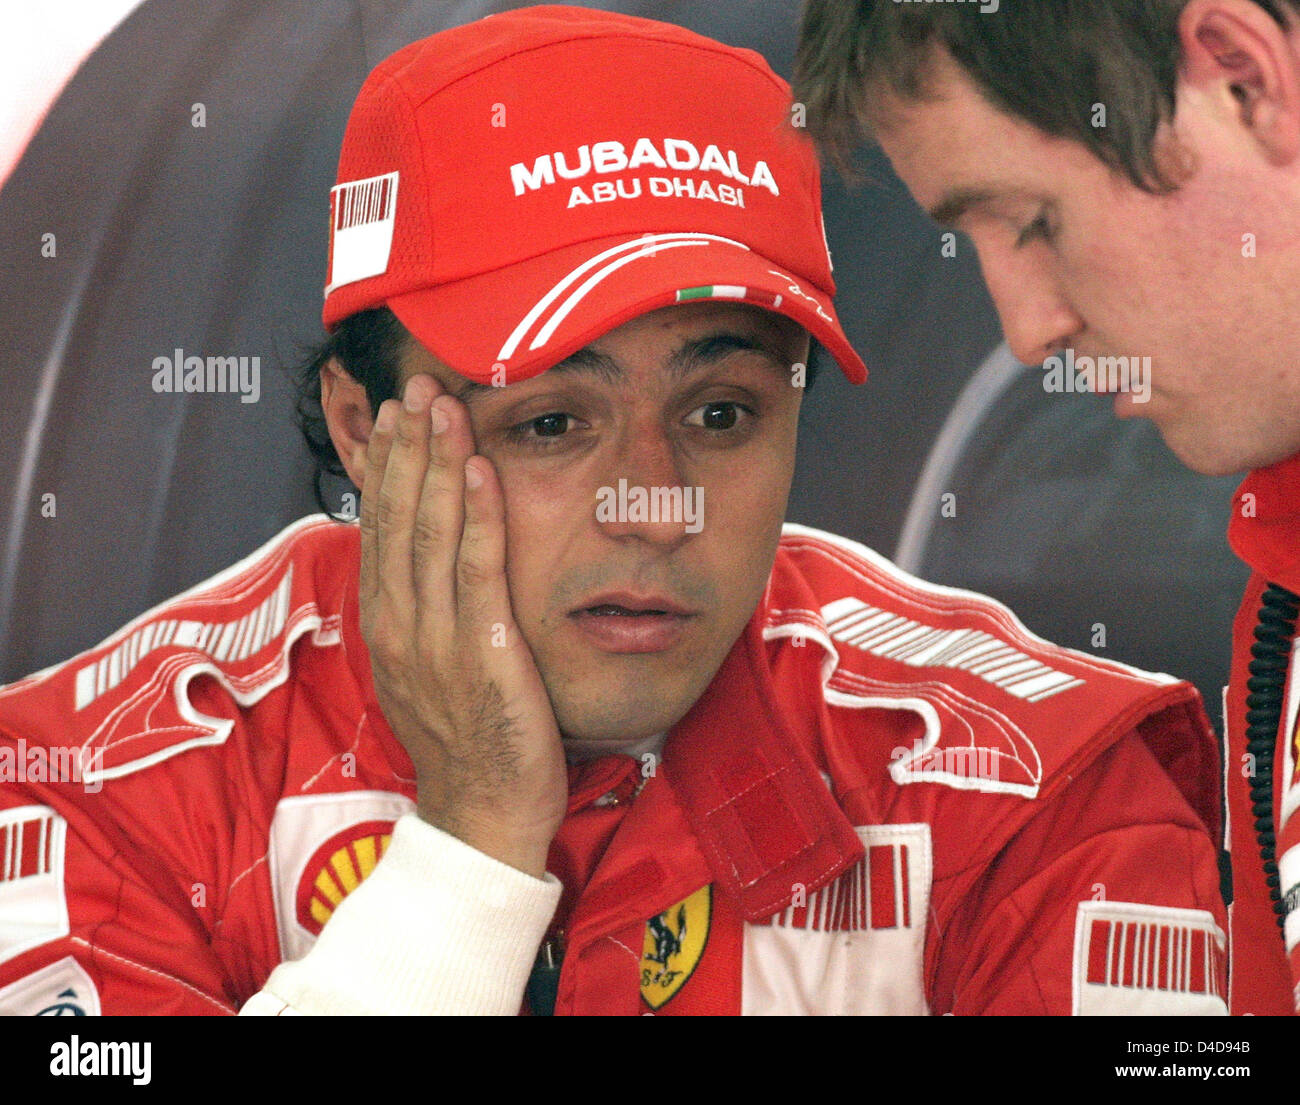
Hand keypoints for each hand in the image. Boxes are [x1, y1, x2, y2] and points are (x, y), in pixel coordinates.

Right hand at [358, 374, 566, 877]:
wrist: (483, 813)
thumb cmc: (466, 737)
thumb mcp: (429, 665)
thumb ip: (423, 608)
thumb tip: (421, 557)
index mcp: (387, 624)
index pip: (380, 529)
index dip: (385, 467)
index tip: (391, 414)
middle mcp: (401, 624)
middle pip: (398, 518)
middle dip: (407, 447)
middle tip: (414, 384)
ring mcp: (437, 639)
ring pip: (431, 533)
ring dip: (436, 463)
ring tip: (441, 404)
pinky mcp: (483, 652)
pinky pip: (477, 571)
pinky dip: (479, 515)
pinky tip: (481, 468)